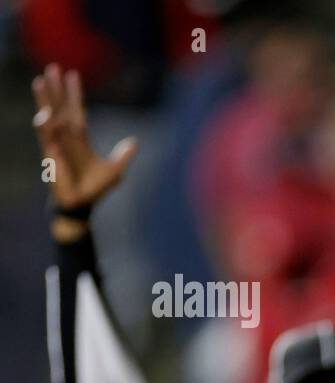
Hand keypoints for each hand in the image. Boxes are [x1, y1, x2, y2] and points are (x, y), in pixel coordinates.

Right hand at [33, 63, 137, 237]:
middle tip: (52, 67)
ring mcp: (57, 144)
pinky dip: (46, 126)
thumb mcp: (114, 171)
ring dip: (45, 100)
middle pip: (60, 107)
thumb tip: (134, 142)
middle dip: (56, 89)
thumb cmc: (95, 188)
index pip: (76, 110)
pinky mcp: (51, 155)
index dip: (74, 94)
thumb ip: (122, 156)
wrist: (82, 205)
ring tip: (40, 81)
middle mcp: (66, 137)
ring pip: (49, 117)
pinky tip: (44, 114)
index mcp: (80, 138)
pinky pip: (47, 138)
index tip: (72, 74)